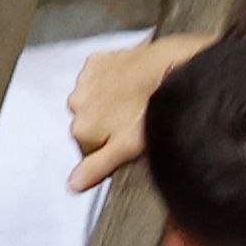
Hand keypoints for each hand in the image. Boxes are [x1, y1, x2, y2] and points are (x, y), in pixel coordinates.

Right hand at [67, 33, 209, 192]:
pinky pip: (97, 74)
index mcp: (82, 129)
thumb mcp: (128, 149)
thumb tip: (74, 184)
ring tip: (134, 101)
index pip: (88, 147)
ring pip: (91, 99)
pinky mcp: (97, 61)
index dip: (109, 147)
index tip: (125, 143)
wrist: (171, 74)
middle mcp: (77, 104)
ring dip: (107, 100)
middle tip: (134, 121)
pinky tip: (130, 82)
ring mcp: (85, 81)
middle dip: (107, 124)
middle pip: (89, 123)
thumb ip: (97, 167)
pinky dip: (110, 78)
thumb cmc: (153, 110)